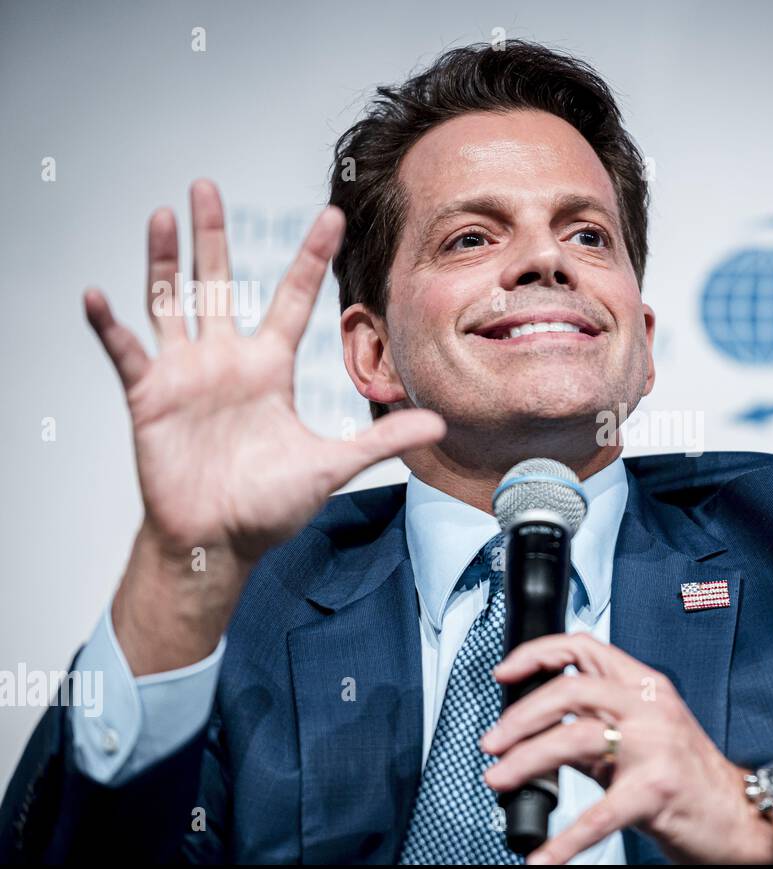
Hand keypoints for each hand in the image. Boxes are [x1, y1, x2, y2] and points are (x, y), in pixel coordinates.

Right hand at [86, 180, 444, 673]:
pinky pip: (124, 353)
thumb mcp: (333, 466)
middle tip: (206, 186)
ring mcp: (185, 375)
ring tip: (160, 216)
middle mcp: (227, 361)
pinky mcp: (150, 397)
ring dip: (162, 260)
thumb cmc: (270, 506)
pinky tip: (97, 295)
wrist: (220, 542)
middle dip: (212, 235)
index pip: (292, 298)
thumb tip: (438, 426)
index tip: (330, 215)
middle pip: (219, 283)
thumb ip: (381, 440)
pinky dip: (109, 326)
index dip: (310, 257)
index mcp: (270, 368)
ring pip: (170, 302)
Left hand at [479, 632, 772, 863]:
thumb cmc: (689, 777)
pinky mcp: (657, 791)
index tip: (504, 671)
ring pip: (575, 738)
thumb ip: (594, 726)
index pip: (584, 648)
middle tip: (492, 743)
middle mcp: (649, 707)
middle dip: (520, 716)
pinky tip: (544, 858)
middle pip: (570, 690)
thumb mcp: (641, 736)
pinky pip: (599, 814)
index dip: (537, 654)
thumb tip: (534, 728)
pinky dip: (564, 840)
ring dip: (526, 761)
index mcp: (644, 686)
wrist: (741, 816)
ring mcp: (655, 746)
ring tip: (500, 781)